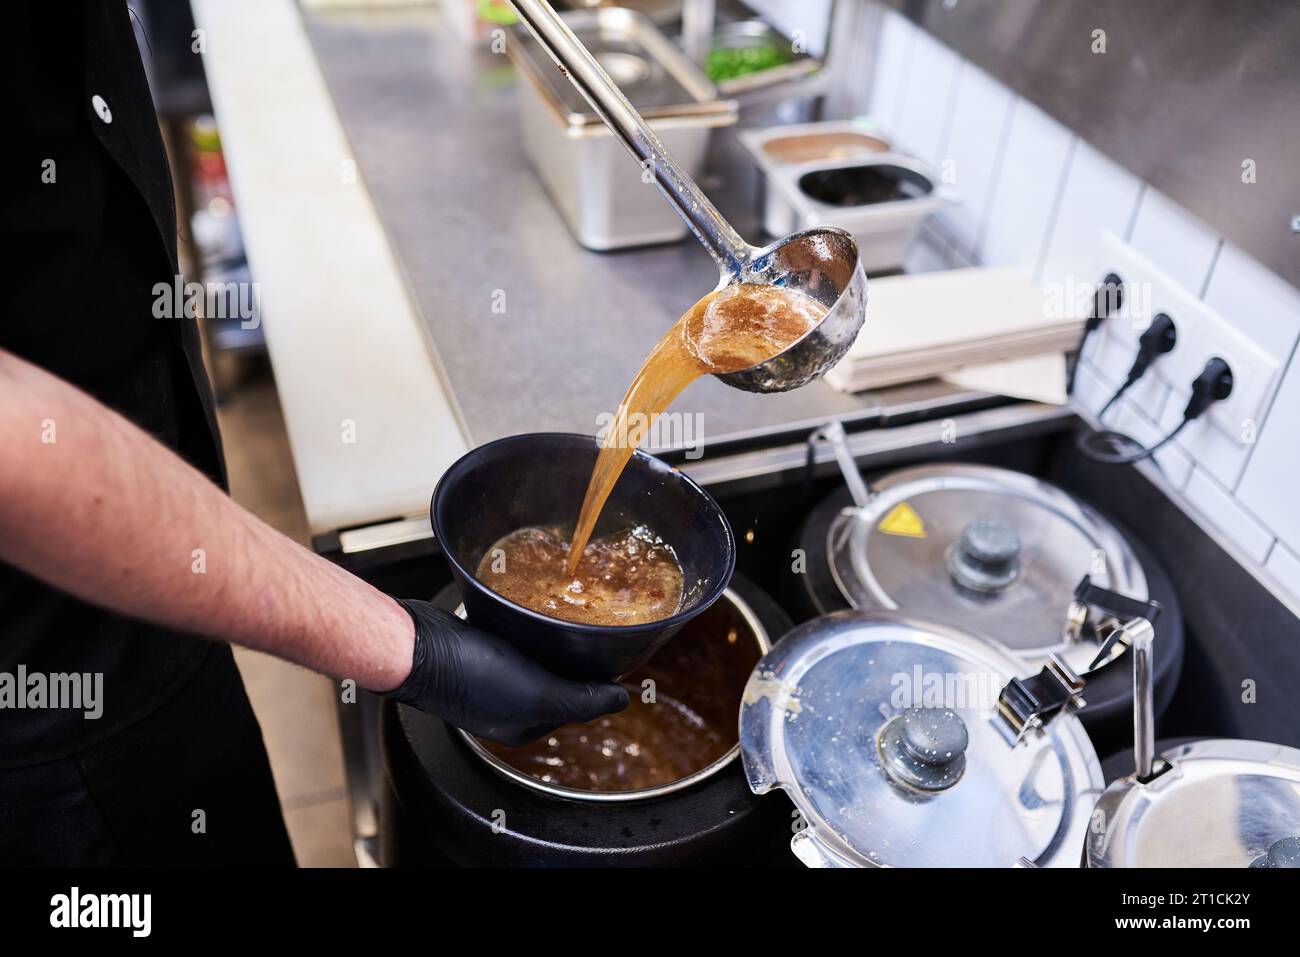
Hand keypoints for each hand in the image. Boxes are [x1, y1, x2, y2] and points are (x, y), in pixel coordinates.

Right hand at [386, 599, 628, 745]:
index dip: (596, 680)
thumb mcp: (536, 693)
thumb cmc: (468, 674)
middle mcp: (508, 704)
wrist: (414, 645)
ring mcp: (491, 676)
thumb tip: (623, 700)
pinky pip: (515, 637)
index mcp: (525, 723)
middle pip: (558, 678)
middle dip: (576, 657)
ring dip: (553, 638)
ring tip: (570, 612)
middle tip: (595, 624)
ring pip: (538, 656)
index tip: (613, 651)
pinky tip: (536, 607)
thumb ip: (581, 700)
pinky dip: (528, 625)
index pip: (577, 703)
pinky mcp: (477, 647)